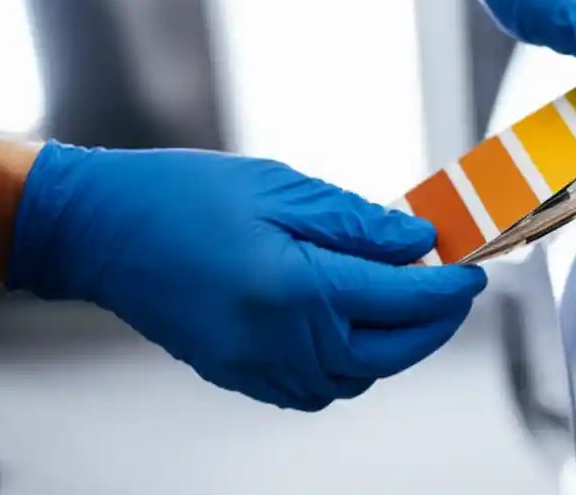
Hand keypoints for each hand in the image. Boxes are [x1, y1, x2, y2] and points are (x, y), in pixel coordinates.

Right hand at [8, 142, 486, 411]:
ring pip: (358, 375)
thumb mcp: (283, 188)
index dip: (450, 286)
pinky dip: (352, 362)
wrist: (101, 231)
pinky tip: (356, 323)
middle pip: (391, 351)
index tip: (475, 269)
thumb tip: (420, 244)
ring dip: (396, 344)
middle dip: (435, 322)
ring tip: (408, 298)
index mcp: (295, 289)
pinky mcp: (241, 375)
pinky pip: (319, 387)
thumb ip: (360, 224)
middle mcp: (281, 342)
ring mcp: (258, 367)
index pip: (402, 301)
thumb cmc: (182, 195)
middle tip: (455, 287)